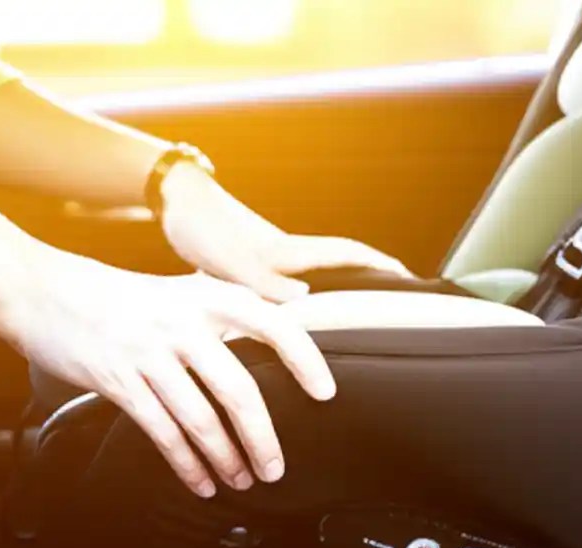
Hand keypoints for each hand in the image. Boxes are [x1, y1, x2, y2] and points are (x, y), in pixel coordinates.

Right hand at [4, 251, 334, 497]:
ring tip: (241, 481)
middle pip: (239, 390)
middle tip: (275, 468)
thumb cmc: (120, 296)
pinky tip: (201, 481)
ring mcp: (149, 353)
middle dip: (263, 438)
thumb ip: (228, 307)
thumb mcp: (180, 289)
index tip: (326, 394)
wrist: (41, 290)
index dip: (305, 360)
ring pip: (201, 419)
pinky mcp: (118, 380)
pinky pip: (162, 431)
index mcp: (207, 297)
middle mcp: (183, 323)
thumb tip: (289, 314)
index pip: (273, 326)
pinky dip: (186, 463)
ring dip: (226, 458)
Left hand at [158, 163, 411, 301]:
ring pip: (311, 275)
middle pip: (338, 264)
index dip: (378, 264)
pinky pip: (283, 284)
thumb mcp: (234, 263)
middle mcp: (286, 253)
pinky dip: (297, 298)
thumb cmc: (204, 228)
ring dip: (334, 288)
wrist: (175, 199)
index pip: (347, 254)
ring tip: (349, 314)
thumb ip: (268, 285)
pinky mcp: (248, 262)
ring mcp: (268, 257)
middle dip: (366, 278)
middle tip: (391, 298)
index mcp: (290, 252)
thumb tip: (305, 300)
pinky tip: (288, 314)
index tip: (407, 276)